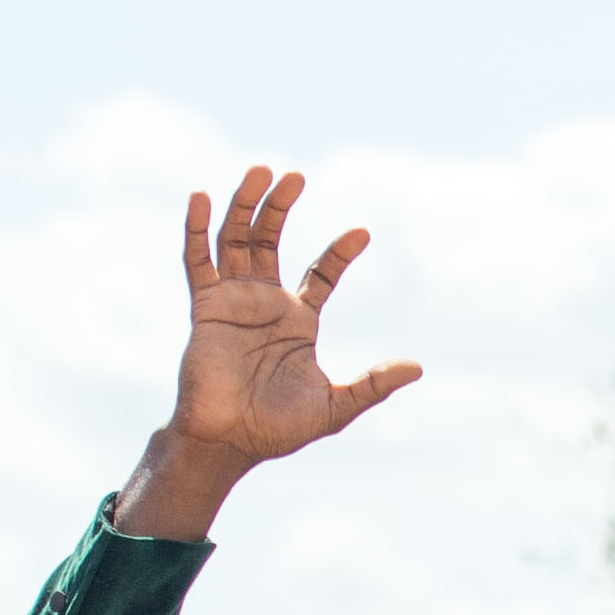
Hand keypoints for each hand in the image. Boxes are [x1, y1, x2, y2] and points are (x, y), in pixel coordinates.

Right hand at [166, 167, 419, 472]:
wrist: (229, 442)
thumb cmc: (278, 429)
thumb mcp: (336, 406)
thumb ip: (373, 386)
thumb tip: (417, 367)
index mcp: (298, 320)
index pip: (321, 273)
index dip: (339, 252)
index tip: (363, 232)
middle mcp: (265, 302)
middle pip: (271, 240)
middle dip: (281, 207)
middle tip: (296, 175)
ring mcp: (233, 300)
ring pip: (237, 240)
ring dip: (246, 205)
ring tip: (261, 172)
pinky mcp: (205, 307)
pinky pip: (197, 261)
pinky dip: (197, 229)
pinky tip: (203, 198)